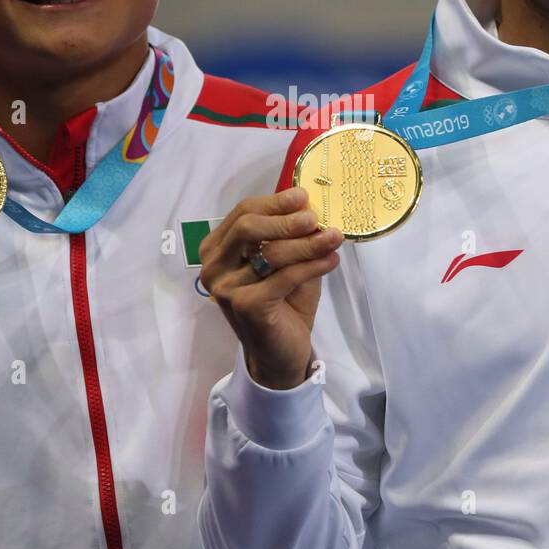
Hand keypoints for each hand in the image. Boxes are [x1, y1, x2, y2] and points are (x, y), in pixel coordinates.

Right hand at [199, 186, 342, 388]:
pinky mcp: (245, 306)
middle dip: (285, 220)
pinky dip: (312, 265)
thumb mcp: (286, 262)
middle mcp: (213, 268)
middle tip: (315, 218)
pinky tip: (332, 260)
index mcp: (217, 250)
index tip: (303, 196)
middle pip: (248, 228)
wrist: (280, 352)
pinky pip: (285, 276)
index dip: (274, 203)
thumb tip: (311, 206)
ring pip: (271, 253)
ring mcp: (226, 288)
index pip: (242, 213)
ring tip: (334, 238)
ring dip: (308, 243)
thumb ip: (290, 236)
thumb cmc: (282, 303)